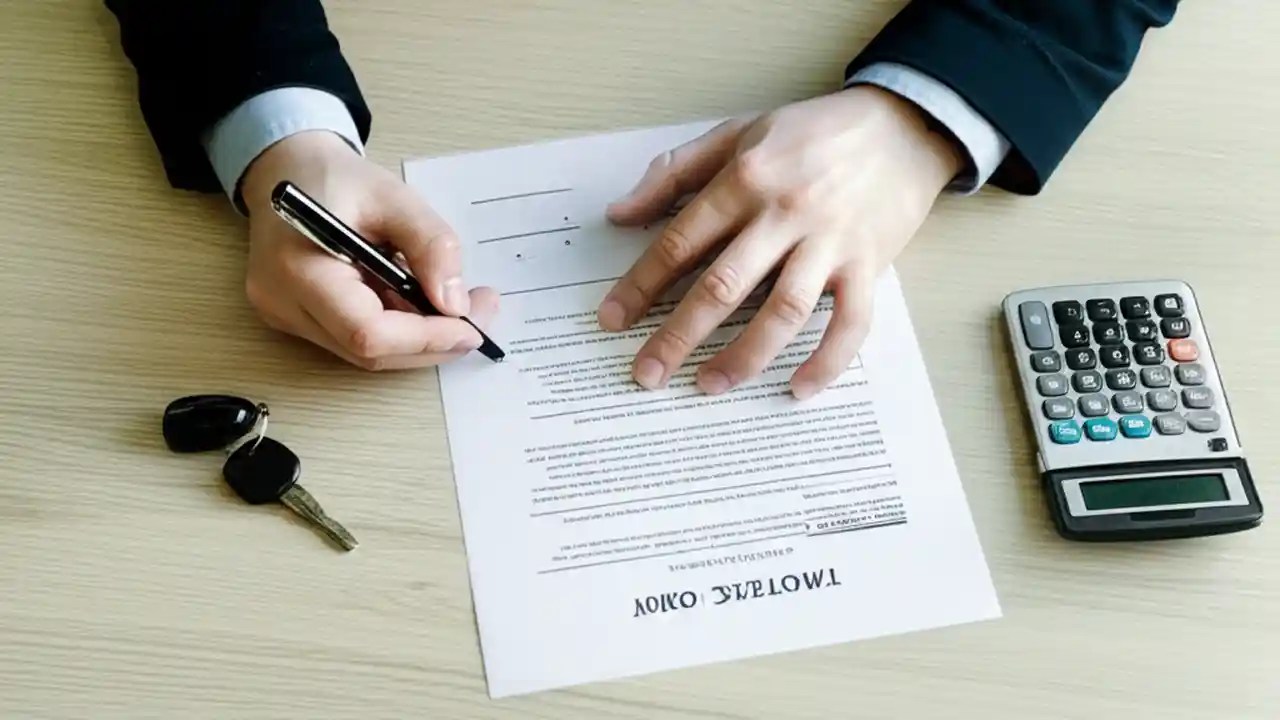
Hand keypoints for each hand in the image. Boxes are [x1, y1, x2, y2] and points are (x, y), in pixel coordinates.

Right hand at [239, 131, 498, 369]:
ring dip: (419, 339)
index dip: (425, 337)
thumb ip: (429, 244)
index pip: (366, 331)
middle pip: (368, 352)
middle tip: (480, 315)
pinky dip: (397, 329)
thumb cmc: (335, 178)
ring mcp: (287, 317)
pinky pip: (355, 339)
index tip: (471, 325)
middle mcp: (284, 304)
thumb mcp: (392, 196)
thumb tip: (456, 304)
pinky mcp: (298, 320)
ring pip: (365, 353)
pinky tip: (418, 302)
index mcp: (298, 269)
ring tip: (456, 305)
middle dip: (432, 342)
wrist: (286, 170)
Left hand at [597, 86, 962, 398]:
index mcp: (745, 180)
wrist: (900, 125)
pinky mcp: (869, 264)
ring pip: (783, 312)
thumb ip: (673, 173)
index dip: (641, 284)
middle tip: (648, 374)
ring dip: (744, 356)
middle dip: (679, 335)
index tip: (614, 320)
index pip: (681, 242)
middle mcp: (785, 215)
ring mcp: (830, 243)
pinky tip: (797, 389)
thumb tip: (619, 215)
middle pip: (723, 286)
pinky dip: (825, 361)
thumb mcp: (736, 134)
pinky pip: (850, 324)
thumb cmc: (811, 133)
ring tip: (710, 385)